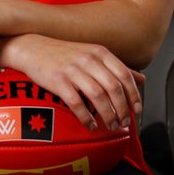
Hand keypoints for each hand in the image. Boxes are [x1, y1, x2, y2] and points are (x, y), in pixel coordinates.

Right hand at [3, 34, 143, 131]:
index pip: (124, 74)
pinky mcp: (58, 81)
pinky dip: (86, 117)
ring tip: (111, 126)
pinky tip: (91, 125)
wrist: (32, 48)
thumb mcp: (92, 54)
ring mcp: (73, 69)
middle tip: (124, 123)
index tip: (137, 110)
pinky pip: (76, 103)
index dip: (134, 95)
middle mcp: (88, 59)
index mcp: (100, 52)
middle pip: (114, 87)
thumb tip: (142, 78)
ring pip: (98, 96)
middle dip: (122, 109)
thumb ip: (116, 67)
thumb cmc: (63, 54)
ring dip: (108, 115)